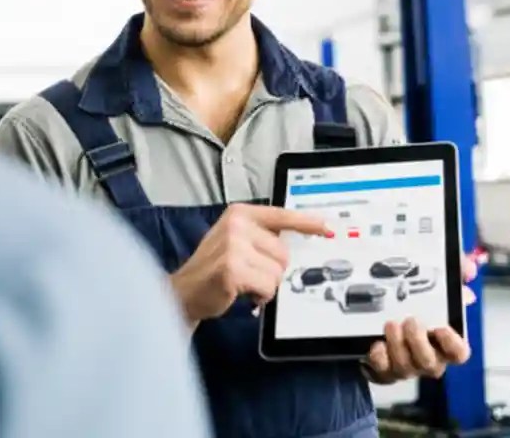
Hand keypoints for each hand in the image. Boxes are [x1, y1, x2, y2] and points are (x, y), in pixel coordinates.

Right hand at [170, 204, 327, 327]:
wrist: (182, 291)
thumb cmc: (212, 269)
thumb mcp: (234, 240)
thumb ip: (261, 236)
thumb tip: (297, 241)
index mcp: (240, 214)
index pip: (282, 215)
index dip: (308, 223)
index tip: (327, 228)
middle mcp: (237, 225)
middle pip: (284, 252)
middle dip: (272, 270)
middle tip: (250, 275)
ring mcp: (234, 245)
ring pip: (278, 271)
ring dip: (265, 285)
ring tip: (244, 283)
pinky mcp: (233, 268)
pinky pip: (268, 286)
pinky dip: (260, 296)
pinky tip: (241, 292)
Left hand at [363, 252, 477, 384]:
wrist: (382, 320)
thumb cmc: (420, 306)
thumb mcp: (439, 285)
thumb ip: (456, 274)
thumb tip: (469, 270)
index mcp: (445, 344)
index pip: (459, 353)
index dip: (453, 344)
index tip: (442, 328)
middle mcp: (428, 359)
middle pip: (431, 364)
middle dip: (419, 343)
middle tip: (410, 321)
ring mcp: (407, 367)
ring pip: (406, 367)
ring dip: (398, 345)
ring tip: (391, 324)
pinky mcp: (385, 370)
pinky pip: (383, 370)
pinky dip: (380, 357)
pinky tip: (377, 343)